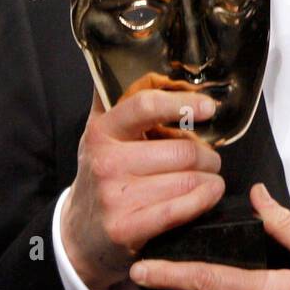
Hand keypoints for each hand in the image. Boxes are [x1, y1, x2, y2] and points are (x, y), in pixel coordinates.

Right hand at [61, 85, 224, 289]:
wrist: (80, 234)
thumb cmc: (101, 176)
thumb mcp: (99, 135)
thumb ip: (114, 99)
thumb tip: (129, 55)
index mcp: (102, 132)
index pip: (145, 106)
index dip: (183, 104)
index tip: (208, 107)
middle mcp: (106, 162)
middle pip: (182, 152)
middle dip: (207, 156)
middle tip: (209, 159)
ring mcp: (116, 197)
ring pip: (188, 180)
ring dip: (210, 180)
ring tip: (208, 179)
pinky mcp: (128, 228)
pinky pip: (182, 208)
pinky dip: (204, 200)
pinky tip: (208, 195)